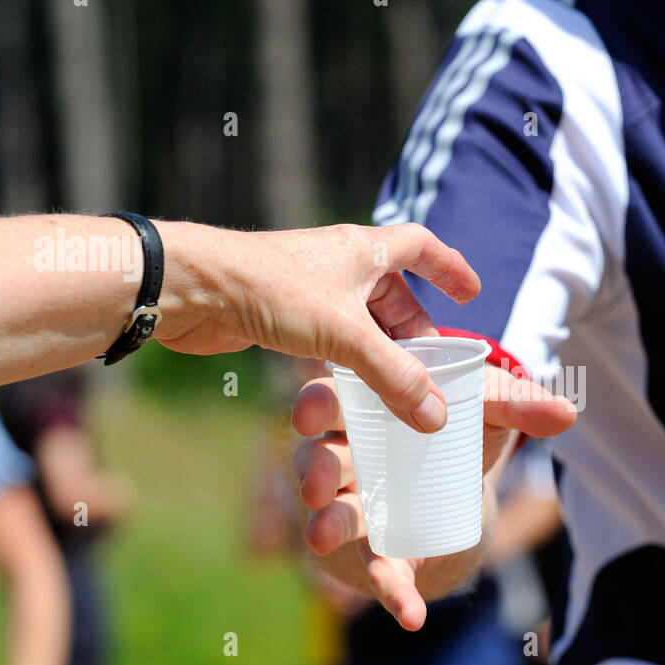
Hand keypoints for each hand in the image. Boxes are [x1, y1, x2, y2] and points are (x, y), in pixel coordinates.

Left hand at [156, 221, 480, 432]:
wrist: (192, 290)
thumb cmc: (271, 291)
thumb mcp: (345, 336)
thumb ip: (394, 377)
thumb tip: (437, 417)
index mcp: (363, 250)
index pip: (421, 247)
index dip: (450, 268)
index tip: (472, 293)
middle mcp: (340, 265)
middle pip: (394, 295)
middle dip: (417, 330)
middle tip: (435, 368)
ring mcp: (311, 291)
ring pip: (362, 321)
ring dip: (383, 351)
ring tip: (401, 386)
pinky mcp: (285, 317)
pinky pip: (332, 340)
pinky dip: (349, 362)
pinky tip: (353, 389)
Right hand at [292, 363, 575, 628]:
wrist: (462, 479)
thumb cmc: (461, 424)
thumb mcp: (489, 409)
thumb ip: (521, 406)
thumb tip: (568, 412)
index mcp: (364, 408)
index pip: (326, 401)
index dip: (314, 405)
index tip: (313, 413)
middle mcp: (345, 456)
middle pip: (318, 461)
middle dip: (314, 472)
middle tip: (315, 483)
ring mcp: (353, 506)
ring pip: (331, 516)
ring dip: (328, 527)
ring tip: (324, 538)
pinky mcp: (375, 550)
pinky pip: (378, 572)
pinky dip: (393, 594)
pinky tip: (410, 616)